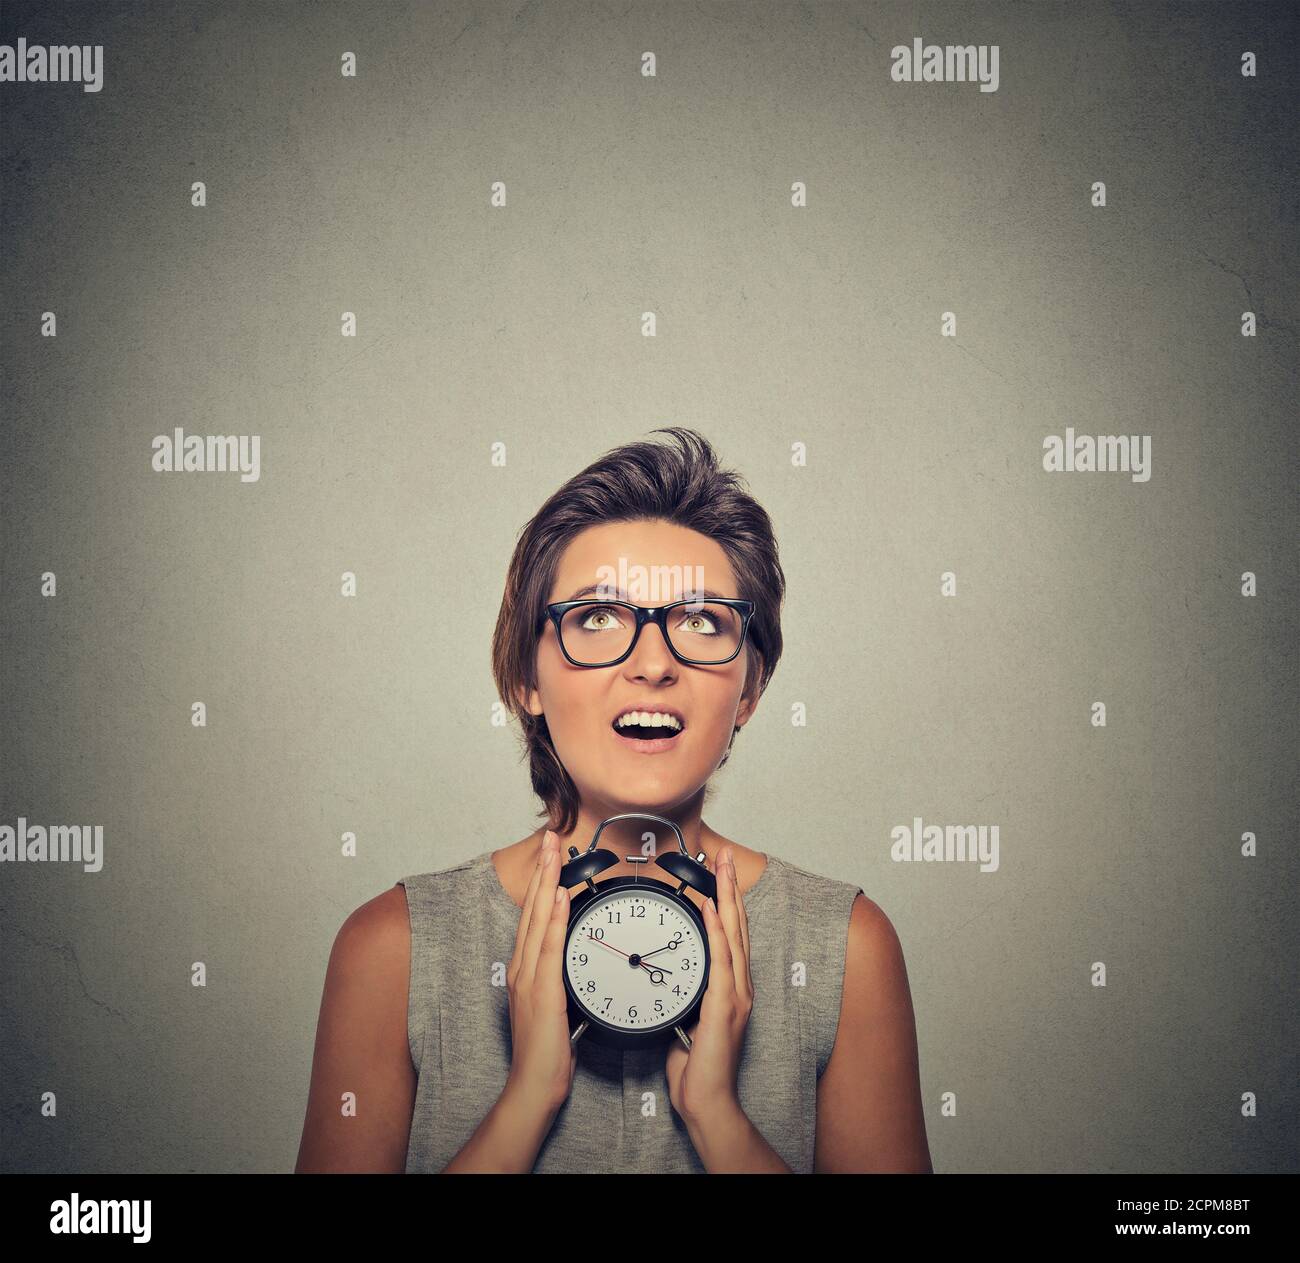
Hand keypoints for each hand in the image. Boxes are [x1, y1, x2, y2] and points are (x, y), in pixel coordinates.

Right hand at [503, 830, 575, 1116]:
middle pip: (534, 908)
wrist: (535, 1084)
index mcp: (527, 968)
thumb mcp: (555, 1002)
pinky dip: (555, 918)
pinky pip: (550, 947)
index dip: (544, 881)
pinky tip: (560, 897)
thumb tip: (574, 955)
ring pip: (540, 919)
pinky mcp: (542, 990)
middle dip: (544, 869)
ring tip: (554, 852)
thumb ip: (559, 975)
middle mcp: (523, 967)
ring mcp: (530, 977)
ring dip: (548, 882)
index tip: (553, 854)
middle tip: (551, 837)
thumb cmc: (548, 1050)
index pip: (536, 915)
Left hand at [665, 845, 752, 1126]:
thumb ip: (684, 991)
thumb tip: (666, 972)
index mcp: (729, 987)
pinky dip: (717, 933)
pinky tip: (712, 911)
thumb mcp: (686, 1016)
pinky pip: (722, 962)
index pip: (729, 934)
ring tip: (722, 869)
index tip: (718, 872)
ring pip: (733, 936)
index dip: (725, 900)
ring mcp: (735, 996)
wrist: (706, 1100)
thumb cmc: (695, 1066)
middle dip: (731, 887)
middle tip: (726, 855)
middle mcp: (738, 986)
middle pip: (736, 926)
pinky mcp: (725, 1007)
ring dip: (727, 899)